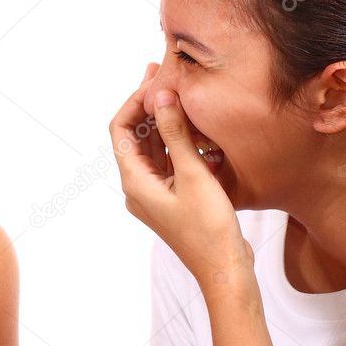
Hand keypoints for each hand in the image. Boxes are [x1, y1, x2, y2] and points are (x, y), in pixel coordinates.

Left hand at [109, 66, 253, 284]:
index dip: (134, 101)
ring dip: (164, 122)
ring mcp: (155, 193)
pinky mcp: (173, 197)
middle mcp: (139, 187)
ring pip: (153, 148)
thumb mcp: (194, 174)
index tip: (155, 79)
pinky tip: (194, 124)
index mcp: (135, 182)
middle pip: (135, 137)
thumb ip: (175, 133)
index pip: (120, 130)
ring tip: (181, 92)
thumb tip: (160, 96)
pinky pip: (168, 162)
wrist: (225, 270)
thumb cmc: (209, 229)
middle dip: (148, 106)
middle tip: (166, 75)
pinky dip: (177, 141)